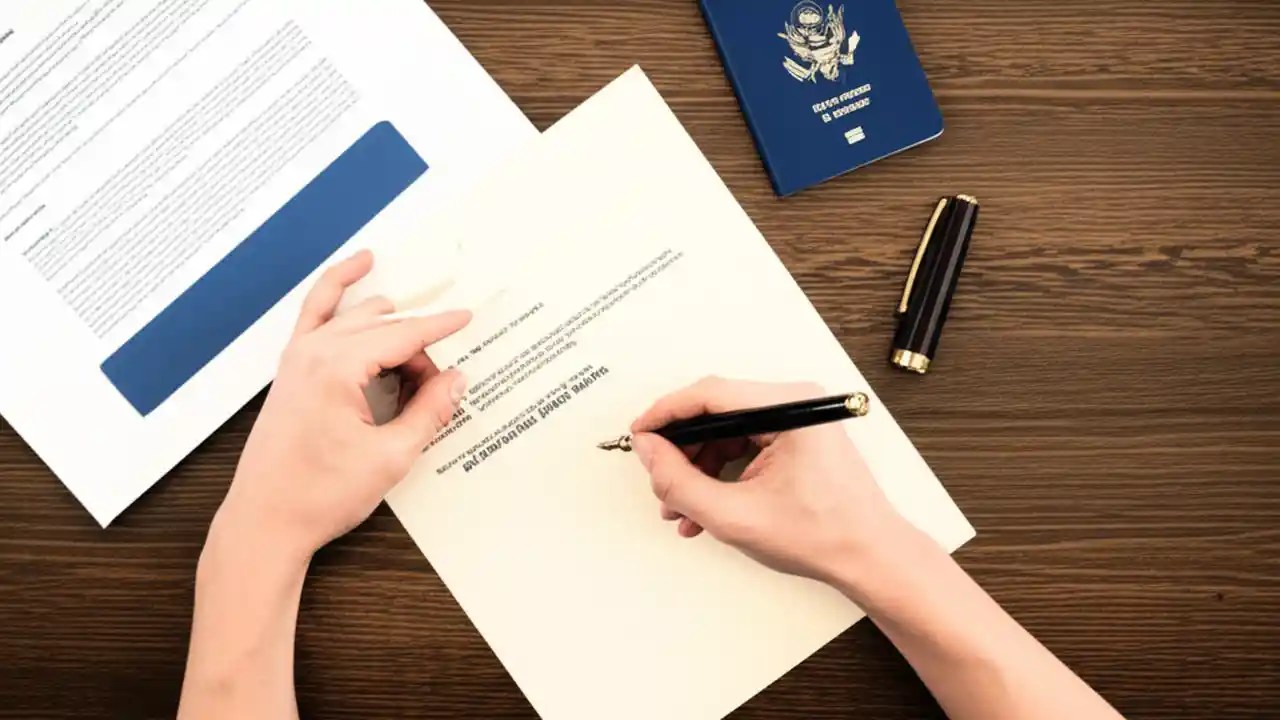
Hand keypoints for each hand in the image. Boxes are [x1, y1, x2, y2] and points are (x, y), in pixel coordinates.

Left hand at [213, 250, 470, 559]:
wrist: (265, 522)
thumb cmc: (318, 495)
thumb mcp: (390, 457)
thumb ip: (428, 412)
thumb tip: (455, 382)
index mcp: (337, 368)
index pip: (403, 336)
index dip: (440, 329)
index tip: (466, 318)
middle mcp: (313, 352)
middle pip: (383, 329)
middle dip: (419, 349)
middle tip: (441, 385)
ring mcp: (296, 358)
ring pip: (355, 319)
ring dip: (388, 326)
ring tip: (414, 356)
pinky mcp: (290, 371)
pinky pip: (317, 314)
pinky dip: (337, 288)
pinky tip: (356, 270)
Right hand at [630, 377, 916, 590]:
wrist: (870, 558)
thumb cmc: (825, 535)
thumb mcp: (734, 515)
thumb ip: (680, 482)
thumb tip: (649, 452)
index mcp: (789, 408)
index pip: (709, 394)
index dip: (666, 414)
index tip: (640, 434)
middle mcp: (796, 405)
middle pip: (716, 413)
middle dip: (682, 452)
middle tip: (659, 480)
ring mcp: (798, 422)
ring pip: (727, 433)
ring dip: (698, 469)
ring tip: (680, 507)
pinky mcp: (797, 441)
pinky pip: (745, 447)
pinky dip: (721, 475)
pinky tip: (704, 508)